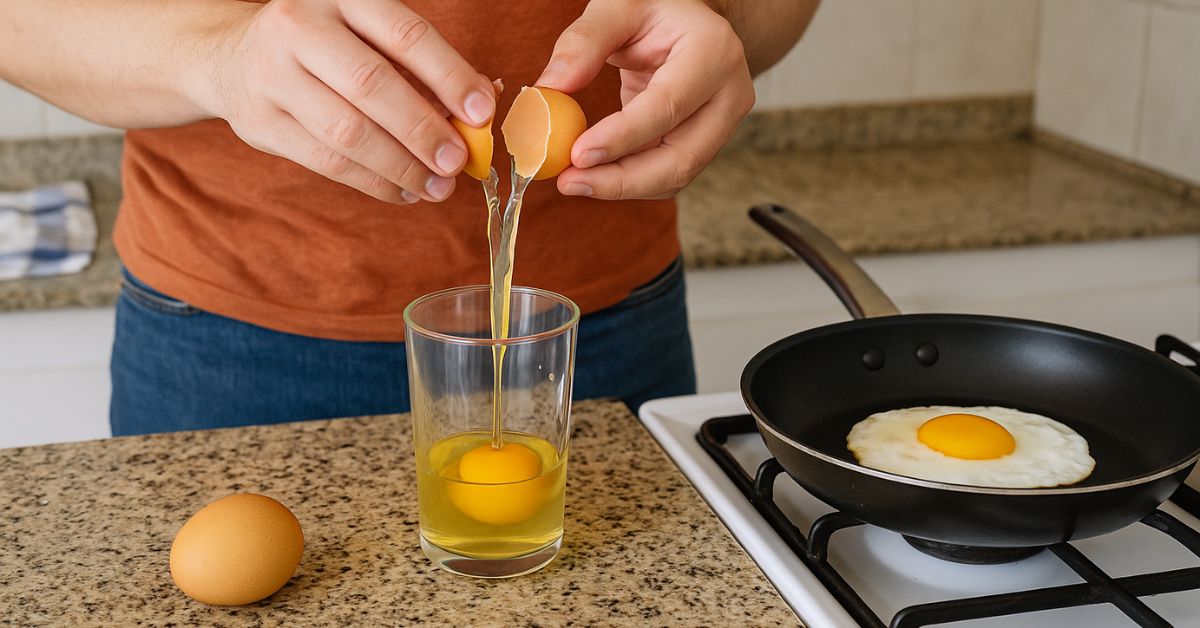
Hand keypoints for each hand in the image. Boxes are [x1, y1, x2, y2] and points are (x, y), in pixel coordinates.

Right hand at [199, 0, 494, 203]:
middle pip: (372, 86)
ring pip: (348, 132)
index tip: (481, 111)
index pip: (405, 35)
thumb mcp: (368, 37)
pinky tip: (404, 191)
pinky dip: (374, 182)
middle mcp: (301, 27)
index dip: (449, 75)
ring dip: (401, 167)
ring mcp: (273, 75)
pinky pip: (327, 162)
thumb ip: (421, 69)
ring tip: (437, 187)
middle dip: (423, 130)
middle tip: (458, 161)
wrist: (233, 57)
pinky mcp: (261, 122)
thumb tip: (479, 113)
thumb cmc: (327, 48)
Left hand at [537, 0, 754, 199]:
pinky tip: (595, 175)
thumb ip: (583, 43)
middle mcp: (729, 94)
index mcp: (714, 52)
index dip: (623, 136)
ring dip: (622, 186)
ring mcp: (723, 124)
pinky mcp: (706, 143)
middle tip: (569, 181)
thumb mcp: (617, 7)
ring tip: (574, 180)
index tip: (577, 154)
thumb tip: (550, 88)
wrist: (687, 24)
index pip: (668, 106)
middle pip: (681, 156)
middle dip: (622, 180)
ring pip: (676, 174)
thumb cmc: (655, 10)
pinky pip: (668, 174)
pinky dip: (629, 181)